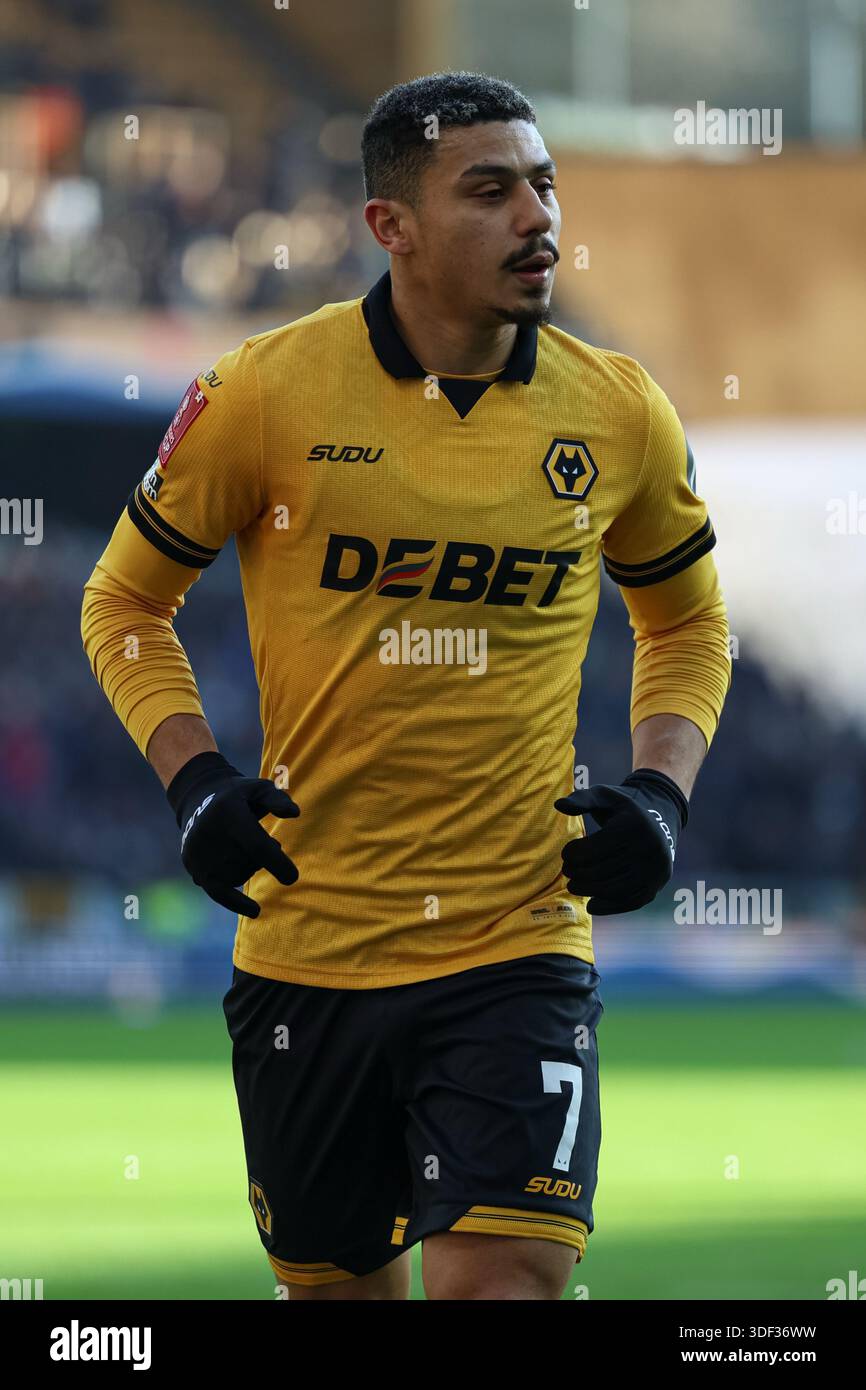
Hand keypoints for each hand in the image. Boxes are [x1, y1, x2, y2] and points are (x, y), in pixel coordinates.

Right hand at [167, 751, 299, 915]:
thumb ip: (278, 799)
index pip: (256, 845)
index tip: (292, 878)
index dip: (276, 863)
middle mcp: (208, 834)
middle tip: (269, 843)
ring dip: (250, 867)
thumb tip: (294, 814)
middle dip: (265, 856)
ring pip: (238, 875)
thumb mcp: (259, 787)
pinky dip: (237, 901)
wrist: (199, 799)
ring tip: (248, 848)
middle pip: (250, 861)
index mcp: (228, 813)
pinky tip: (255, 911)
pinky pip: (218, 893)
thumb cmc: (239, 796)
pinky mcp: (193, 867)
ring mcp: (198, 853)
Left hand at [554, 768, 687, 914]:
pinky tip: (591, 905)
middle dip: (575, 873)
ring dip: (587, 891)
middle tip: (567, 871)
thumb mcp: (605, 797)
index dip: (572, 854)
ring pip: (612, 890)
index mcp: (632, 826)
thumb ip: (581, 799)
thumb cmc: (622, 812)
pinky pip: (630, 903)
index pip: (592, 849)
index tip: (566, 854)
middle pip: (599, 872)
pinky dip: (608, 907)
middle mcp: (647, 849)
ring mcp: (653, 870)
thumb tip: (559, 805)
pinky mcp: (655, 886)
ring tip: (574, 885)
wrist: (659, 825)